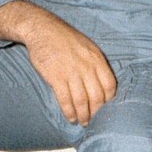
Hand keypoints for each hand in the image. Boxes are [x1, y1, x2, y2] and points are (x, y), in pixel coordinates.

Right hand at [0, 1, 117, 125]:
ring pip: (82, 101)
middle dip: (97, 113)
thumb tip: (102, 86)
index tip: (107, 108)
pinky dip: (69, 112)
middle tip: (95, 121)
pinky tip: (70, 118)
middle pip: (97, 96)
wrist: (42, 29)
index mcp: (96, 58)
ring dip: (83, 115)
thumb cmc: (65, 39)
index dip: (110, 100)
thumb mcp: (87, 47)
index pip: (110, 85)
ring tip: (83, 122)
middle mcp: (86, 66)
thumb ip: (95, 64)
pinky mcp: (56, 77)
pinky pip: (65, 100)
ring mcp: (71, 72)